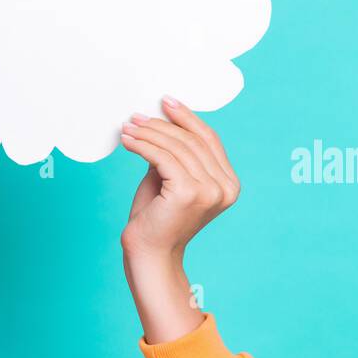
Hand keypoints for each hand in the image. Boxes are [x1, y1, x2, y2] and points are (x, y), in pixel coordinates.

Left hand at [118, 96, 240, 260]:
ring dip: (148, 134)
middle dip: (162, 124)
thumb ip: (174, 155)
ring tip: (128, 128)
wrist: (149, 254)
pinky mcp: (188, 193)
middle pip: (192, 142)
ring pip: (177, 148)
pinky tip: (128, 142)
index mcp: (229, 184)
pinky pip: (163, 158)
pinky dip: (143, 146)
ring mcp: (209, 191)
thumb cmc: (156, 220)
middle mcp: (225, 187)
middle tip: (137, 116)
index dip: (188, 118)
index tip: (166, 102)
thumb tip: (160, 122)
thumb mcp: (169, 180)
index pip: (209, 141)